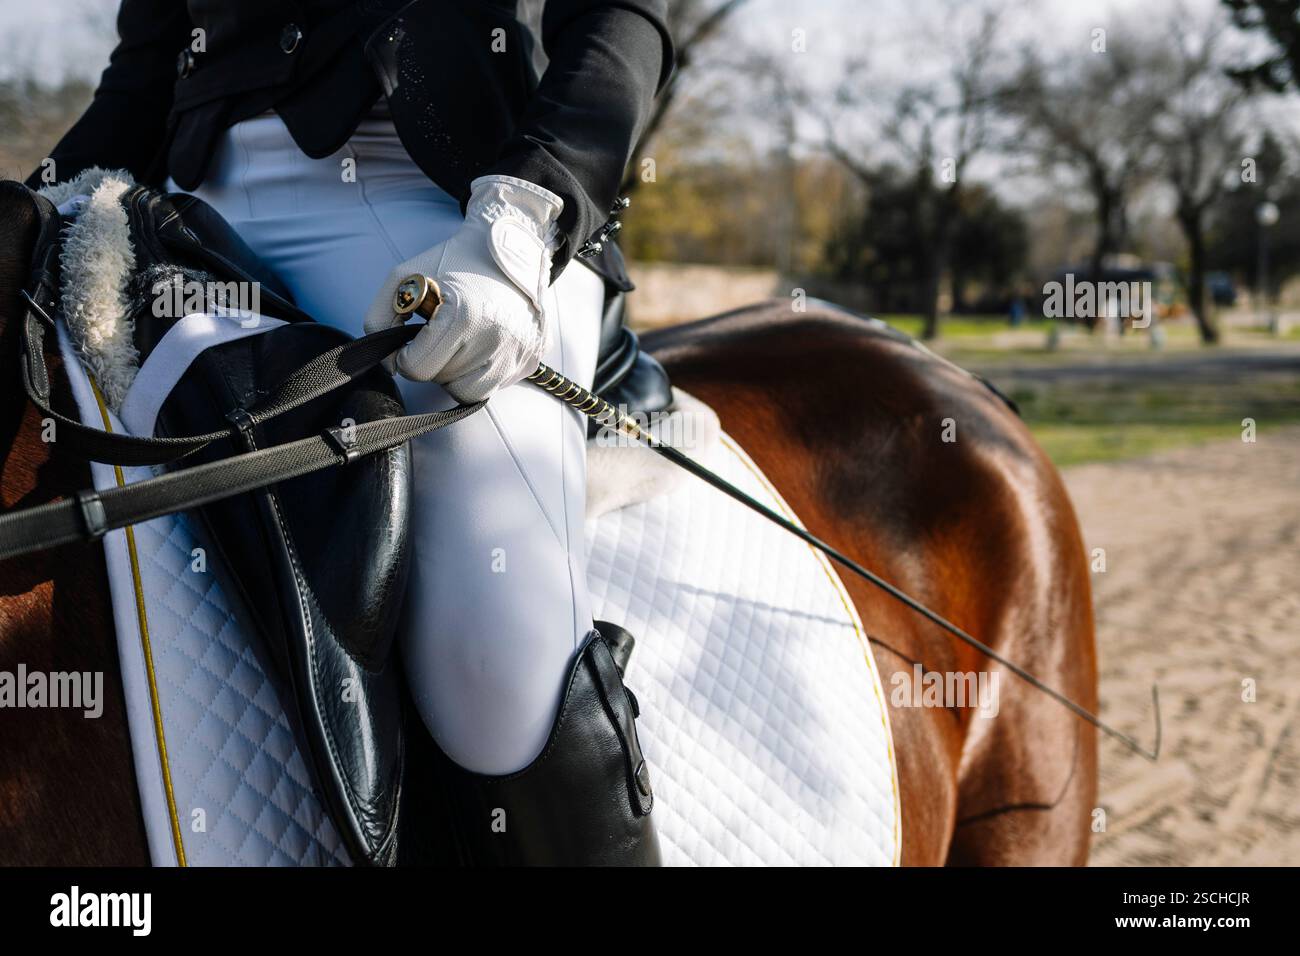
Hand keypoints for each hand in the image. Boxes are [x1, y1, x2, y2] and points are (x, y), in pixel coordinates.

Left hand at [363, 175, 561, 401]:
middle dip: (435, 360)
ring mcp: (517, 353)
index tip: (416, 336)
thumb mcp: (404, 275)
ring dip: (458, 372)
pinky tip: (483, 342)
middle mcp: (496, 340)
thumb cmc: (456, 259)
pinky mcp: (531, 359)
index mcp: (464, 317)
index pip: (418, 369)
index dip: (408, 356)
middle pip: (443, 381)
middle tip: (442, 332)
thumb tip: (388, 364)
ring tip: (461, 341)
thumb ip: (380, 319)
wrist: (511, 244)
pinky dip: (483, 370)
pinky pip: (496, 384)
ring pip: (470, 392)